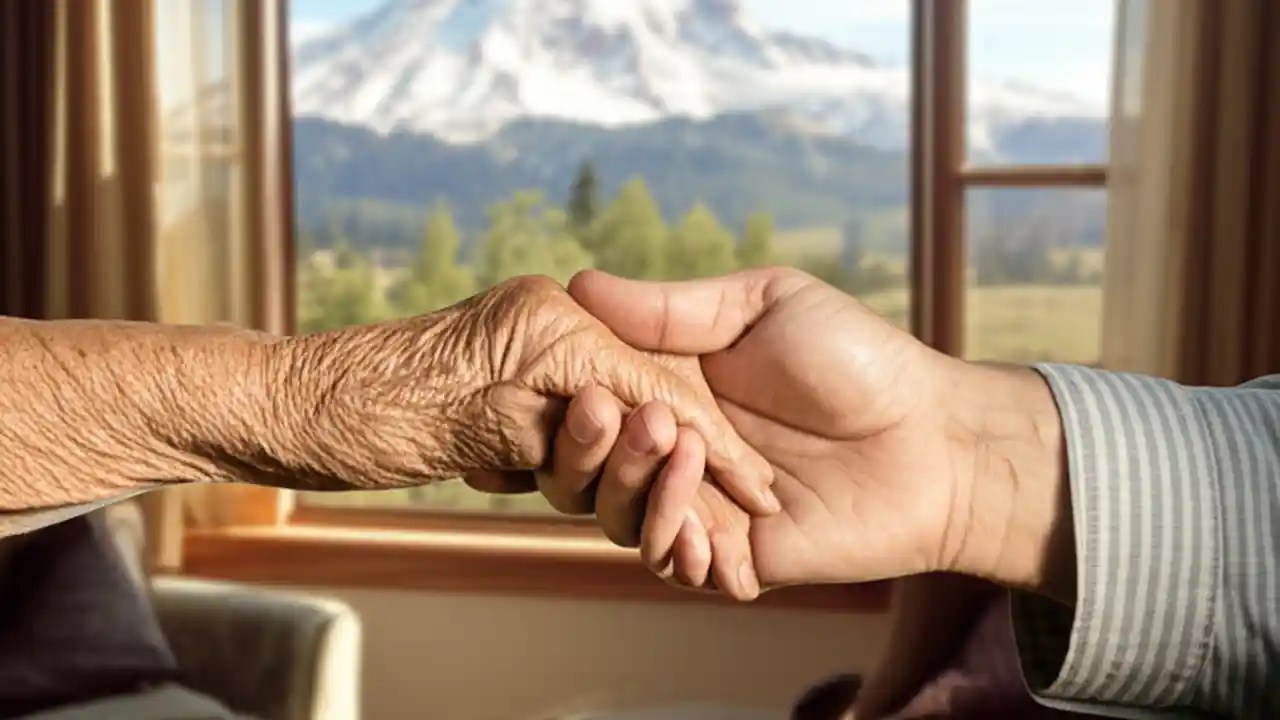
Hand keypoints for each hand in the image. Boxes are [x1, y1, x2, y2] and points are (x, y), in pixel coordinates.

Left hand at [279, 276, 777, 514]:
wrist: (285, 406)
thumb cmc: (358, 415)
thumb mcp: (472, 430)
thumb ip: (557, 431)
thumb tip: (617, 435)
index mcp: (548, 323)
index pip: (656, 390)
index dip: (712, 448)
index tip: (759, 495)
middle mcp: (547, 326)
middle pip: (647, 404)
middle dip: (689, 467)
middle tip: (739, 524)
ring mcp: (528, 351)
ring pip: (617, 419)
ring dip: (645, 475)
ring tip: (689, 524)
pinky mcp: (511, 379)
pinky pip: (579, 425)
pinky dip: (601, 464)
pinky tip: (622, 492)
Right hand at [541, 268, 1071, 602]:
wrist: (933, 437)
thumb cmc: (856, 359)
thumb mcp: (763, 307)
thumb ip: (673, 309)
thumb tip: (579, 283)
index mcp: (668, 386)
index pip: (588, 401)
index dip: (565, 398)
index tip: (568, 382)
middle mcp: (672, 450)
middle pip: (587, 468)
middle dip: (588, 447)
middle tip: (612, 415)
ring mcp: (700, 506)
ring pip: (622, 517)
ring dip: (635, 486)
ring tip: (678, 446)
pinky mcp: (734, 556)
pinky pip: (678, 565)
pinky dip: (675, 546)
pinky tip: (699, 525)